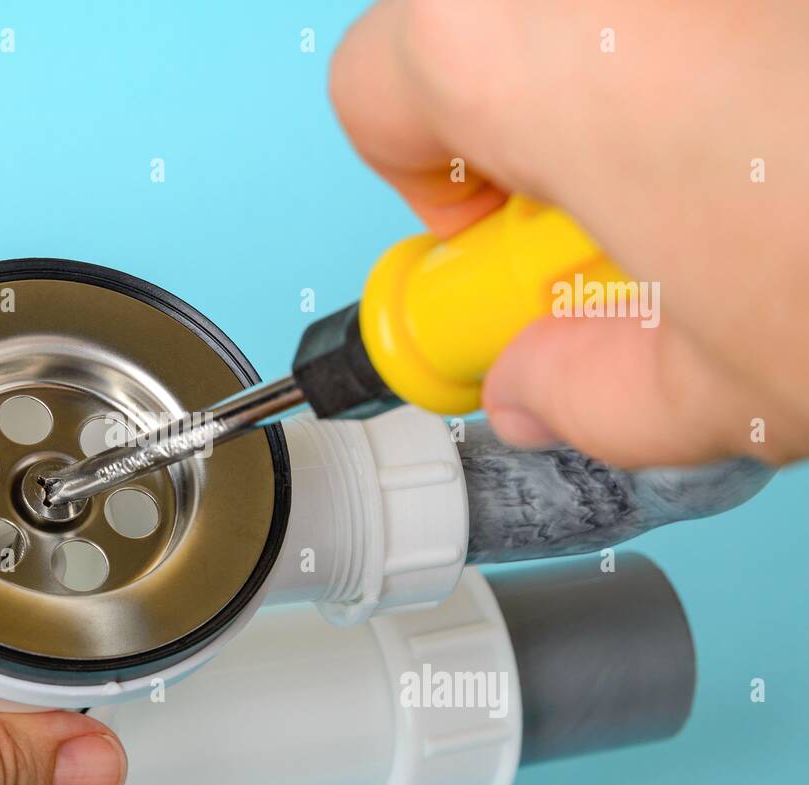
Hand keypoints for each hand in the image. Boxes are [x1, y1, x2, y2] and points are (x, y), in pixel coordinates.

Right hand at [330, 0, 808, 466]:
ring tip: (726, 176)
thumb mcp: (722, 389)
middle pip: (484, 27)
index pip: (371, 82)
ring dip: (628, 84)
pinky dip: (713, 48)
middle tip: (617, 213)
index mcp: (524, 40)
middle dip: (527, 123)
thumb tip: (541, 382)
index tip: (486, 242)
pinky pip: (687, 0)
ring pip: (593, 12)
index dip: (416, 183)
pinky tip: (783, 124)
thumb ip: (584, 391)